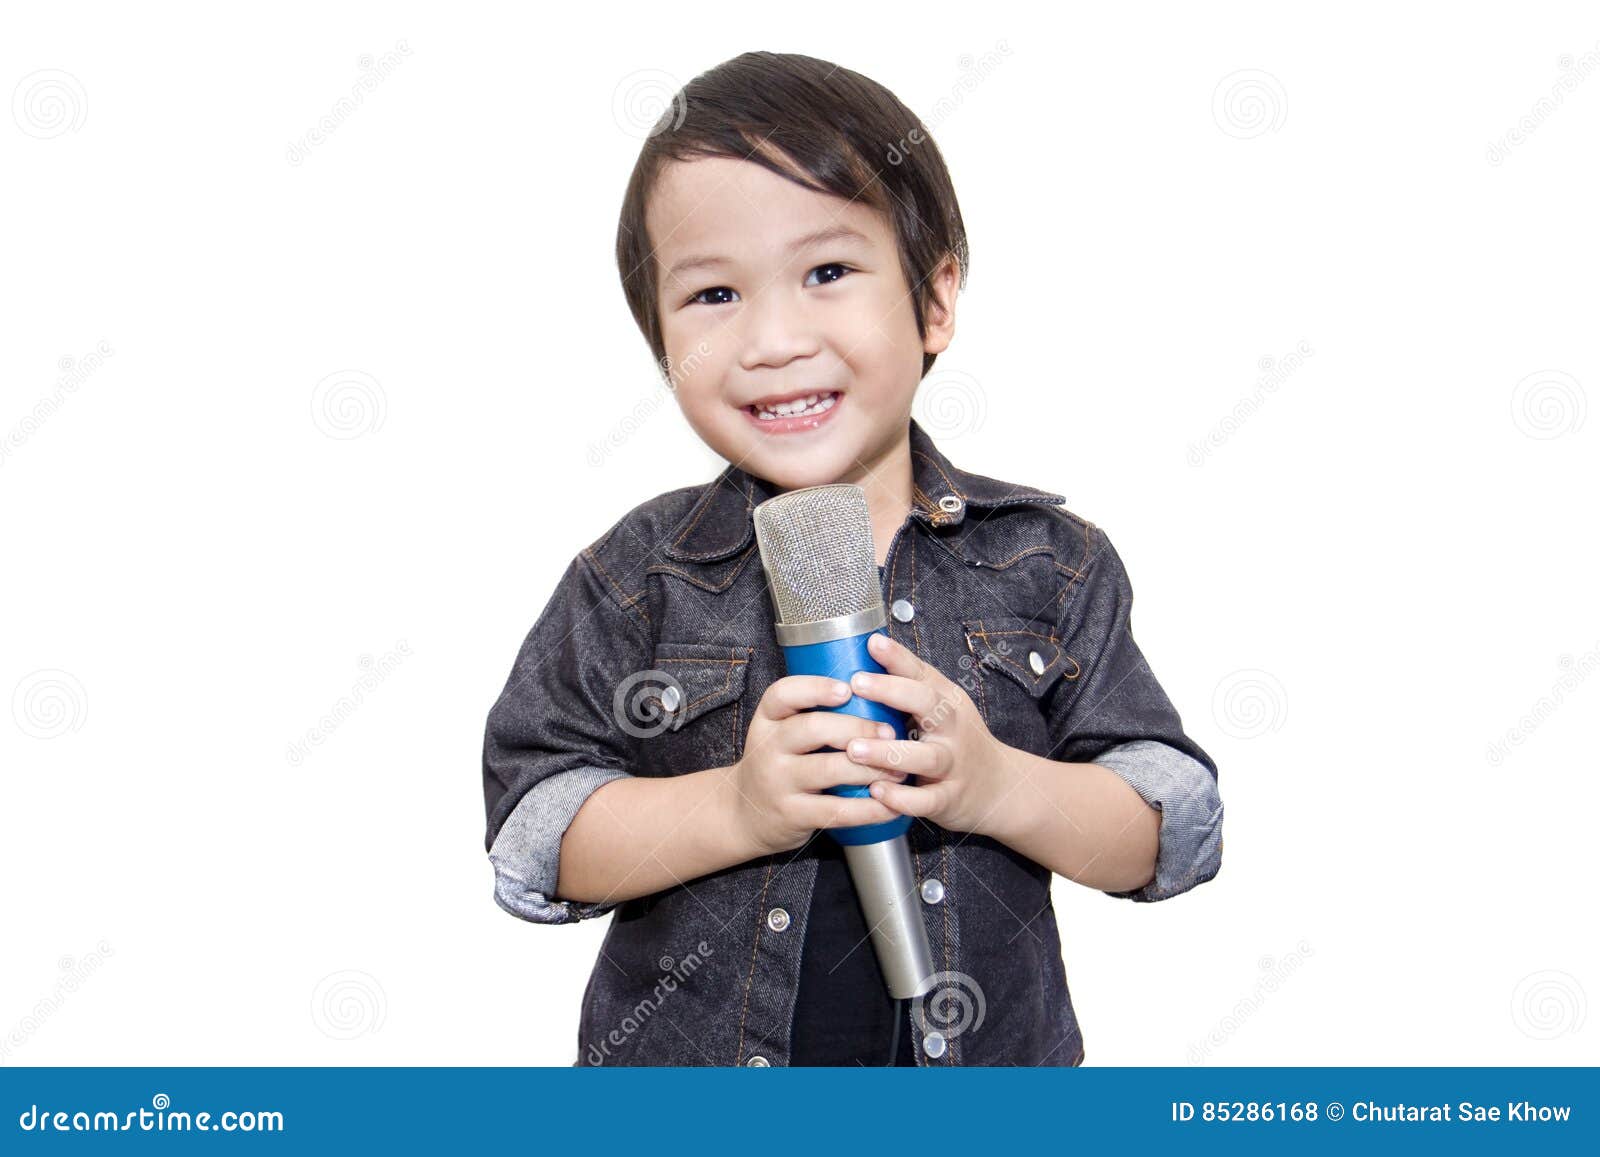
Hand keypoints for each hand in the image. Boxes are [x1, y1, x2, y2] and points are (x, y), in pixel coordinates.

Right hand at [730, 674, 905, 855]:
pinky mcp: (792, 814)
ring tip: (899, 769)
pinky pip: (836, 811)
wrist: (745, 815)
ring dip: (871, 768)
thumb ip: (811, 714)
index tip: (847, 689)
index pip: (783, 694)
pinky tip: (890, 806)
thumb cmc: (778, 764)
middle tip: (890, 732)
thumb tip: (875, 693)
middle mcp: (768, 747)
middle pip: (813, 728)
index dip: (815, 688)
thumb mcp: (780, 733)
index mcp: (767, 719)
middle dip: (857, 728)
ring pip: (829, 769)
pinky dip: (868, 808)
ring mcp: (778, 782)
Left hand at [843, 631, 1014, 836]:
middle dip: (892, 692)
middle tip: (856, 684)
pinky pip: (926, 800)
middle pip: (928, 704)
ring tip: (854, 748)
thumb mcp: (942, 707)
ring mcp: (952, 764)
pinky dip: (902, 798)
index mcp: (947, 701)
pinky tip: (876, 791)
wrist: (997, 788)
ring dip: (888, 752)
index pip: (922, 673)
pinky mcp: (949, 798)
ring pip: (924, 756)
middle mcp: (952, 729)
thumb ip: (910, 684)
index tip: (872, 644)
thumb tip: (868, 646)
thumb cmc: (956, 741)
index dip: (898, 658)